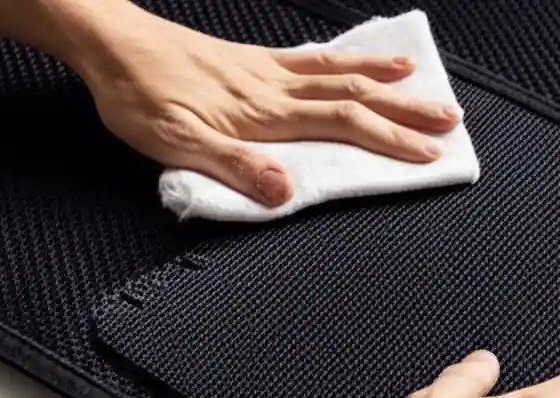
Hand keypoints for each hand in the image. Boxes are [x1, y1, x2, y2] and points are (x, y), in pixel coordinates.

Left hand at [66, 6, 460, 205]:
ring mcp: (264, 70)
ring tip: (418, 80)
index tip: (429, 153)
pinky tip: (355, 61)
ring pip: (338, 72)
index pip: (342, 125)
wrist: (110, 45)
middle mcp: (273, 87)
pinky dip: (344, 59)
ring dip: (382, 79)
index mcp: (263, 114)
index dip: (389, 140)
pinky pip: (311, 58)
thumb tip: (285, 191)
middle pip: (354, 96)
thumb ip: (233, 166)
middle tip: (449, 119)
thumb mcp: (176, 143)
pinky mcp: (249, 59)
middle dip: (405, 111)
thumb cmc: (138, 97)